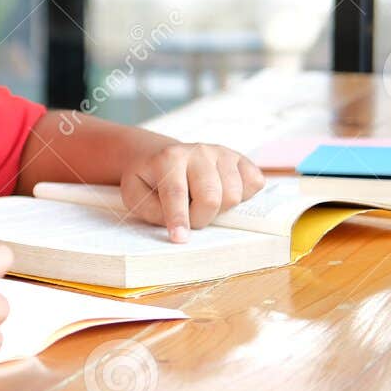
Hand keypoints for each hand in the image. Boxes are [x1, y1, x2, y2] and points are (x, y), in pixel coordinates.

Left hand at [120, 142, 264, 242]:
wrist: (157, 154)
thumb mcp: (135, 194)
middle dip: (200, 218)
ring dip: (219, 210)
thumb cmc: (147, 179)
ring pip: (235, 195)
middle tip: (189, 218)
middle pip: (211, 198)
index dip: (179, 219)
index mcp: (169, 158)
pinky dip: (242, 196)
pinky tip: (222, 192)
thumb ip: (153, 211)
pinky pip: (254, 184)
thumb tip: (181, 226)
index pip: (177, 194)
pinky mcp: (240, 158)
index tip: (180, 238)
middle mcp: (198, 151)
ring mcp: (222, 153)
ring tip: (201, 203)